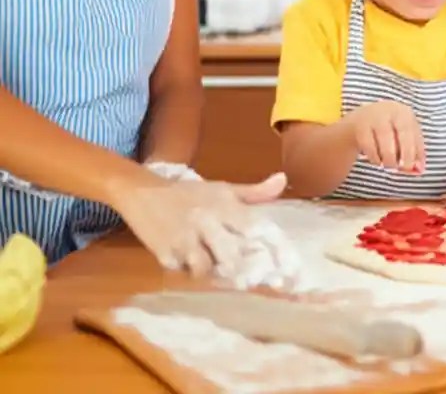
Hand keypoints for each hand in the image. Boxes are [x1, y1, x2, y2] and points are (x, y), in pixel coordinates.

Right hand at [114, 172, 287, 275]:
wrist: (142, 192)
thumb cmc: (189, 194)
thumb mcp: (223, 189)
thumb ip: (255, 192)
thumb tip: (283, 179)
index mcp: (224, 205)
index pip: (254, 227)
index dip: (272, 248)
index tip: (287, 268)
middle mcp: (206, 220)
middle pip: (231, 253)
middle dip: (243, 271)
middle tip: (251, 281)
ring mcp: (183, 238)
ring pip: (206, 267)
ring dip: (214, 274)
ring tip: (218, 272)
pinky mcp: (164, 253)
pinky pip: (184, 272)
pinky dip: (190, 274)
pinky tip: (191, 267)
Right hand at [344, 101, 422, 172]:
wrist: (359, 120)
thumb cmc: (388, 131)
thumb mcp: (403, 138)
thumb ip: (413, 154)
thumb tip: (419, 170)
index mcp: (404, 113)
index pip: (413, 132)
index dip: (414, 151)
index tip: (414, 167)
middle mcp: (390, 111)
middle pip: (403, 133)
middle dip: (405, 153)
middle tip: (403, 168)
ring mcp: (374, 117)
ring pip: (385, 139)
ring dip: (389, 158)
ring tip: (389, 165)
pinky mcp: (359, 126)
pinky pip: (369, 145)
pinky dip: (375, 157)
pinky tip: (377, 161)